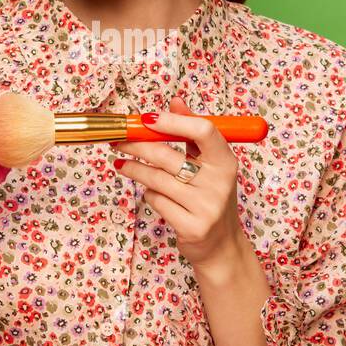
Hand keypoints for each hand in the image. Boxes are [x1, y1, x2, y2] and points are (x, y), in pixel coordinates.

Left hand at [111, 94, 246, 268]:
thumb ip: (193, 133)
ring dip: (134, 169)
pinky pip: (157, 201)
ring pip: (156, 180)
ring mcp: (207, 207)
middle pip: (168, 155)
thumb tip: (175, 101)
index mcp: (226, 161)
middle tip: (118, 140)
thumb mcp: (210, 164)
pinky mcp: (192, 227)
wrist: (222, 244)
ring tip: (121, 163)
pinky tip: (150, 192)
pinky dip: (149, 195)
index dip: (172, 122)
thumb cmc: (211, 197)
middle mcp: (220, 182)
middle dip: (137, 145)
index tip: (146, 119)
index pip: (203, 131)